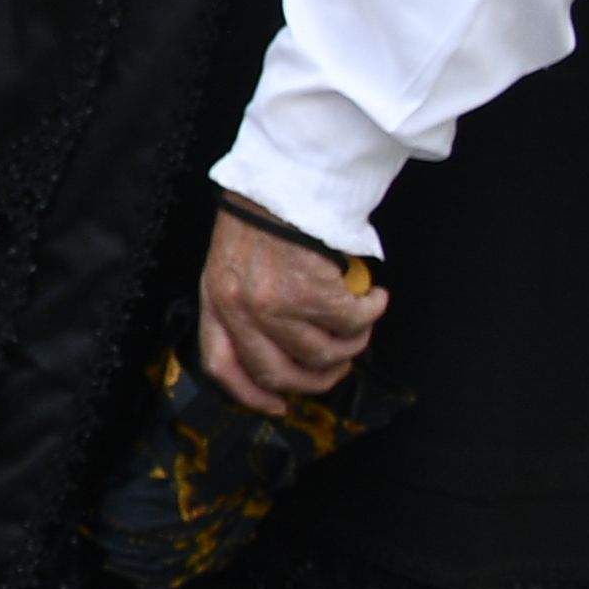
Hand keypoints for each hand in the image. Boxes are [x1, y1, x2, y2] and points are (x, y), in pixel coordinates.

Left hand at [196, 203, 383, 411]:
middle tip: (339, 366)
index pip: (222, 366)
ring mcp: (274, 305)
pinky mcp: (311, 292)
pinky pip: (351, 322)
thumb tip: (284, 353)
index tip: (278, 406)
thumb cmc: (263, 220)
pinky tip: (374, 297)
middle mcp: (240, 309)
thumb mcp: (232, 266)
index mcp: (215, 302)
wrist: (285, 182)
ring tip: (361, 322)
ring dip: (352, 343)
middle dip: (317, 379)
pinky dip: (371, 312)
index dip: (251, 394)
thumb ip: (244, 307)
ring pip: (323, 353)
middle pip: (278, 373)